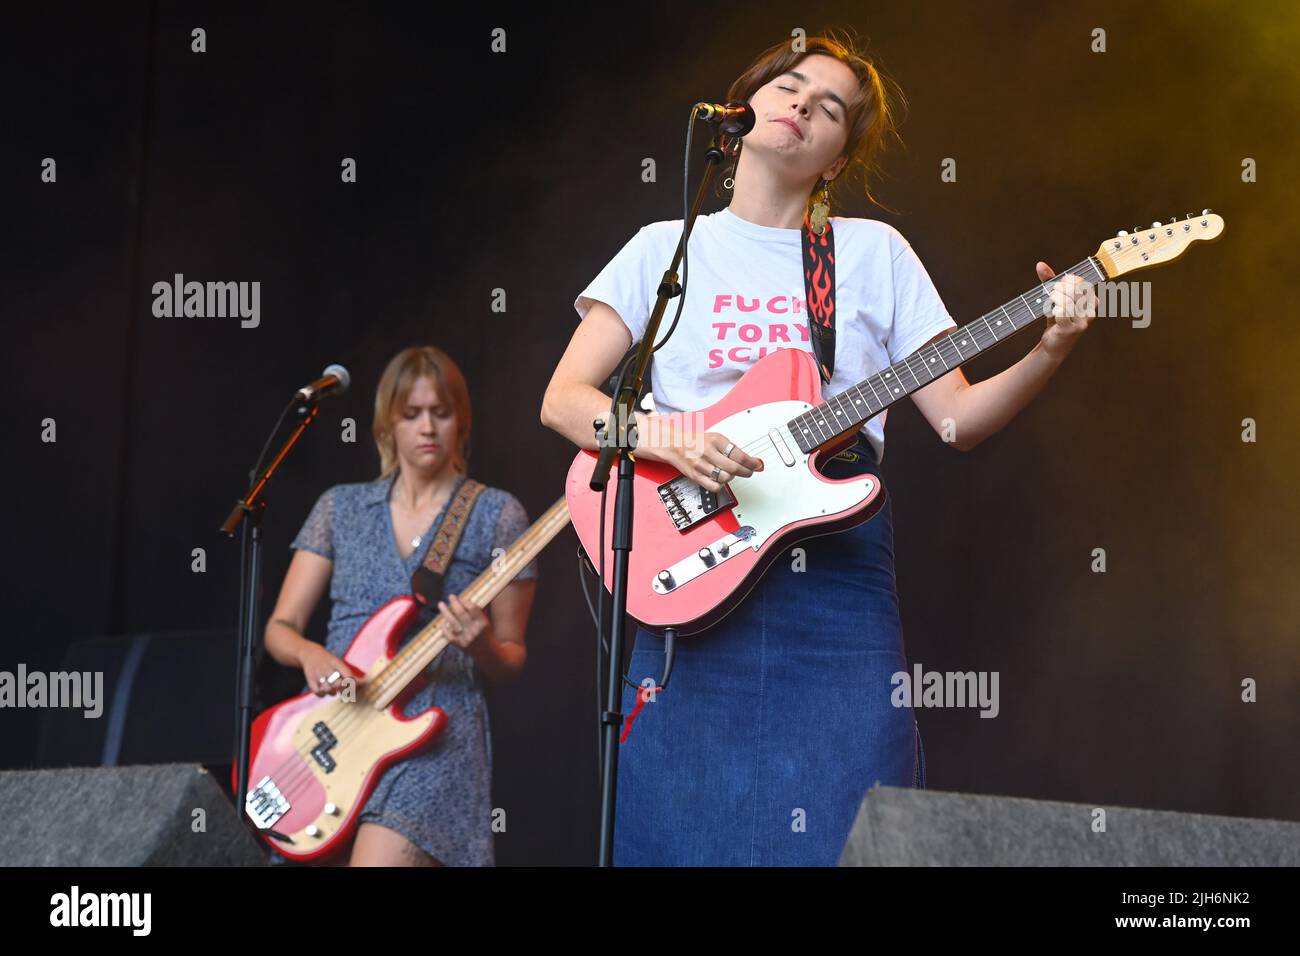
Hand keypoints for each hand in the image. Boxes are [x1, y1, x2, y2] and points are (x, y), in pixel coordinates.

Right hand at [299, 643, 355, 695]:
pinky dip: (323, 694)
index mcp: (336, 662)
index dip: (352, 684)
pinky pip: (318, 692)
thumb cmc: (329, 661)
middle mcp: (326, 668)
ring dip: (333, 692)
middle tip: (343, 689)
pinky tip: (325, 690)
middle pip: (338, 684)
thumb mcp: (339, 662)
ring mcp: (317, 674)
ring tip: (334, 689)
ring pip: (328, 690)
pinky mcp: (310, 680)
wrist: (310, 654)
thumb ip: (349, 673)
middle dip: (343, 689)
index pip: (348, 675)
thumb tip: (363, 683)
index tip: (353, 686)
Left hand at [438, 593, 490, 650]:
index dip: (465, 601)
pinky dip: (444, 629)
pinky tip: (442, 624)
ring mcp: (466, 637)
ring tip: (441, 604)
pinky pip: (449, 635)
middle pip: (461, 613)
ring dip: (445, 612)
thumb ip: (478, 612)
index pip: (472, 608)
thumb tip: (465, 599)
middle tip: (450, 596)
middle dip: (455, 603)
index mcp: (482, 622)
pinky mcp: (460, 645)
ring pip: (453, 622)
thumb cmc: (485, 634)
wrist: (487, 653)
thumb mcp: (486, 622)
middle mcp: (474, 630)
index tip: (460, 597)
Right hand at [630, 413, 762, 492]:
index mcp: (716, 440)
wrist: (675, 445)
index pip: (739, 454)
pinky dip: (720, 485)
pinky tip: (720, 480)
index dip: (751, 462)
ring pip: (725, 478)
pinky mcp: (695, 475)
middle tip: (749, 472)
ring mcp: (701, 464)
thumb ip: (731, 449)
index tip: (757, 465)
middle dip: (746, 472)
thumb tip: (750, 460)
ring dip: (731, 478)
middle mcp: (708, 451)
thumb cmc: (697, 442)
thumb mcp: (716, 439)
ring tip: (730, 474)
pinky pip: (714, 486)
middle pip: (734, 467)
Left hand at [1036, 261, 1096, 360]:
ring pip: (1067, 301)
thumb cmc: (1057, 320)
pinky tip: (1052, 313)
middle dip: (1060, 289)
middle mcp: (1090, 312)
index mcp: (1091, 302)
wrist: (1054, 346)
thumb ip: (1049, 281)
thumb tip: (1040, 264)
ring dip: (1055, 299)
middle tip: (1052, 293)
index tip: (1059, 283)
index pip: (1082, 283)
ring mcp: (1082, 322)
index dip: (1068, 280)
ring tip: (1051, 302)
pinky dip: (1053, 310)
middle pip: (1074, 291)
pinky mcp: (1071, 330)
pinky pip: (1061, 313)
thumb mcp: (1056, 299)